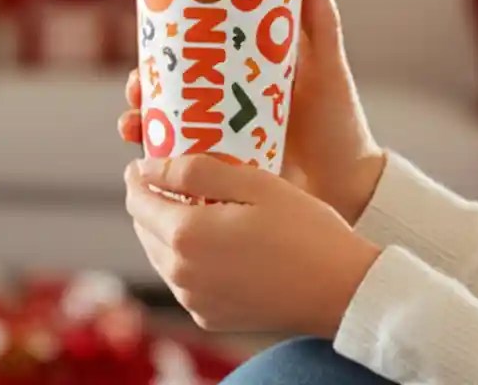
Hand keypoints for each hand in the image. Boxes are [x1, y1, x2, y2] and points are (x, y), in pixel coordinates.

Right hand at [118, 0, 386, 223]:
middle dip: (143, 81)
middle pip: (171, 83)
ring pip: (167, 118)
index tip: (147, 33)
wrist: (348, 189)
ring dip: (142, 116)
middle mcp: (228, 98)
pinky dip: (157, 151)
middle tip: (135, 85)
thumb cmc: (341, 125)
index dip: (167, 39)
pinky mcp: (219, 166)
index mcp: (248, 68)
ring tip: (133, 121)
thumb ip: (321, 22)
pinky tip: (146, 152)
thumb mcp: (328, 69)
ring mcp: (221, 132)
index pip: (198, 46)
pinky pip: (178, 157)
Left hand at [125, 155, 380, 336]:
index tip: (145, 160)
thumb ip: (194, 171)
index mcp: (185, 236)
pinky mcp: (209, 316)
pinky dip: (188, 258)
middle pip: (144, 229)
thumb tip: (149, 168)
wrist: (340, 290)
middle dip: (153, 201)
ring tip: (196, 207)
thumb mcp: (253, 183)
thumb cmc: (303, 229)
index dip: (139, 176)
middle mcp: (180, 274)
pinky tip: (216, 242)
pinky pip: (183, 280)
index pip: (137, 200)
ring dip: (168, 230)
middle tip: (175, 179)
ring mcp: (193, 300)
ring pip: (161, 256)